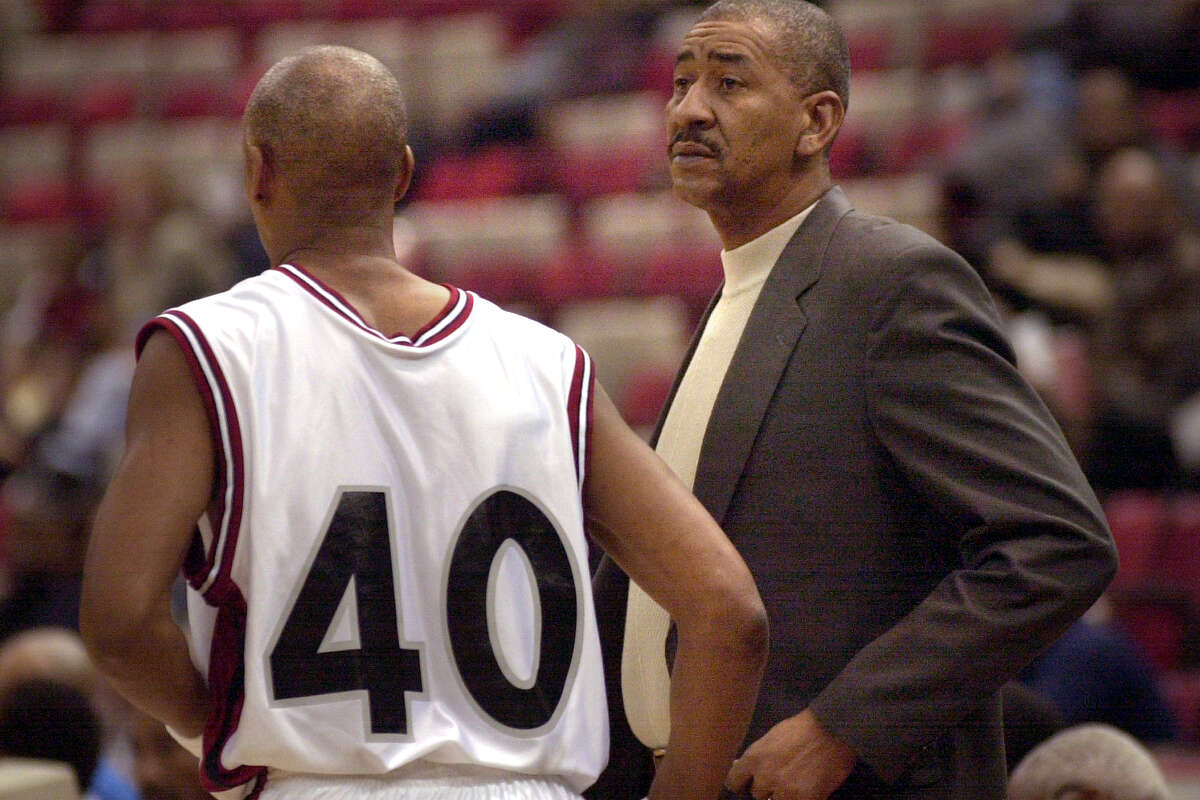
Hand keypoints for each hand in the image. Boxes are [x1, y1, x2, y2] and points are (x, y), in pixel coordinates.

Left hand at [726, 709, 855, 799]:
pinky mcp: (804, 799)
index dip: (741, 783)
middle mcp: (765, 777)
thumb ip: (757, 756)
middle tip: (780, 778)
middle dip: (766, 788)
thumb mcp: (771, 738)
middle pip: (756, 794)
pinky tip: (807, 789)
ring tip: (795, 783)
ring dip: (783, 795)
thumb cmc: (801, 729)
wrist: (832, 731)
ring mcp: (784, 790)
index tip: (747, 783)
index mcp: (753, 758)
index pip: (733, 782)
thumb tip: (741, 768)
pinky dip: (799, 798)